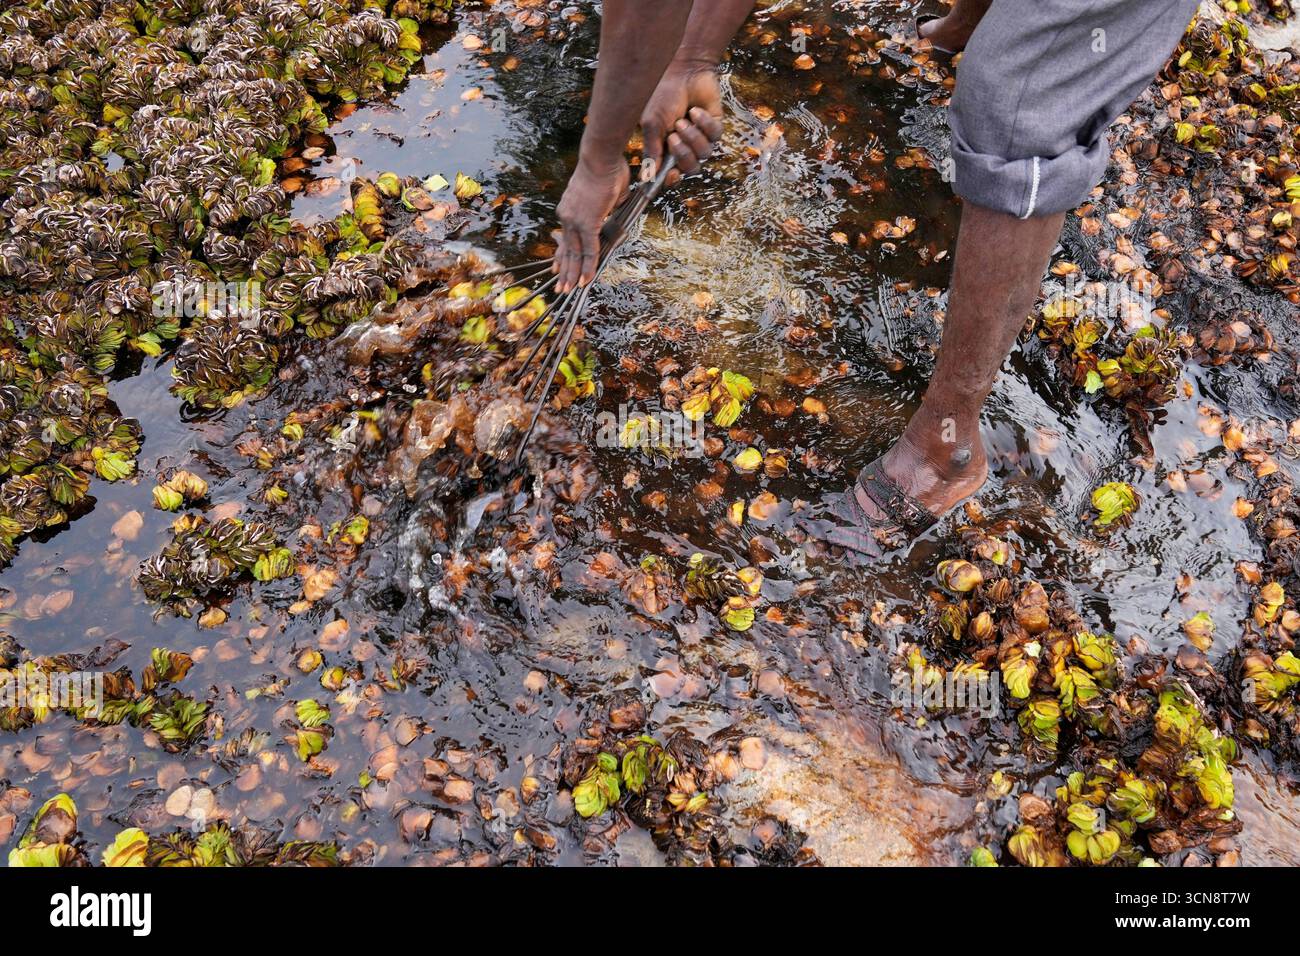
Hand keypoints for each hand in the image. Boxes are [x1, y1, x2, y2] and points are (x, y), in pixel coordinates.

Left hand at [553, 153, 629, 293]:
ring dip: (571, 274)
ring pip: (574, 253)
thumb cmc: (607, 167)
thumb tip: (617, 205)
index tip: (556, 268)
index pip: (564, 238)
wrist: (601, 157)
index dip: (561, 255)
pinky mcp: (587, 223)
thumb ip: (609, 203)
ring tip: (566, 291)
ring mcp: (576, 221)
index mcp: (568, 209)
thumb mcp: (607, 191)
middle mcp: (567, 217)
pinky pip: (588, 250)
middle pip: (566, 249)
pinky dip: (587, 267)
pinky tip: (585, 281)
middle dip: (563, 270)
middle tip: (559, 287)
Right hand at [640, 63, 723, 187]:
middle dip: (682, 154)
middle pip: (690, 168)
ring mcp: (701, 137)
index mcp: (666, 148)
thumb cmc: (663, 95)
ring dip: (692, 137)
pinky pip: (714, 136)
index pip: (671, 174)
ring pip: (704, 154)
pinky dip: (704, 124)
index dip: (672, 179)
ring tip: (683, 120)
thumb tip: (647, 176)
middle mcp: (685, 146)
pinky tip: (696, 111)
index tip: (670, 175)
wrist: (683, 71)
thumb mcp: (651, 123)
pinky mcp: (716, 126)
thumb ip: (651, 149)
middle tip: (673, 136)